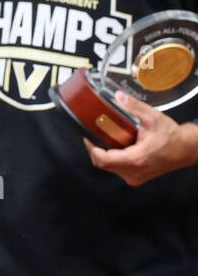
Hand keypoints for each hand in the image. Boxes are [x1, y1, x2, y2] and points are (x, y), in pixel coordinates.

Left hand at [83, 90, 197, 186]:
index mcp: (136, 159)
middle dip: (96, 151)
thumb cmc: (172, 136)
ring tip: (105, 141)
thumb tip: (118, 97)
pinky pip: (117, 170)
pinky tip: (117, 148)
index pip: (103, 160)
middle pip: (103, 165)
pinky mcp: (137, 178)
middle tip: (93, 137)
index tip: (88, 138)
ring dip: (104, 155)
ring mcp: (135, 177)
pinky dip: (113, 159)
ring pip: (109, 169)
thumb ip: (134, 107)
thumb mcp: (153, 117)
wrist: (187, 149)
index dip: (92, 149)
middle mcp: (134, 172)